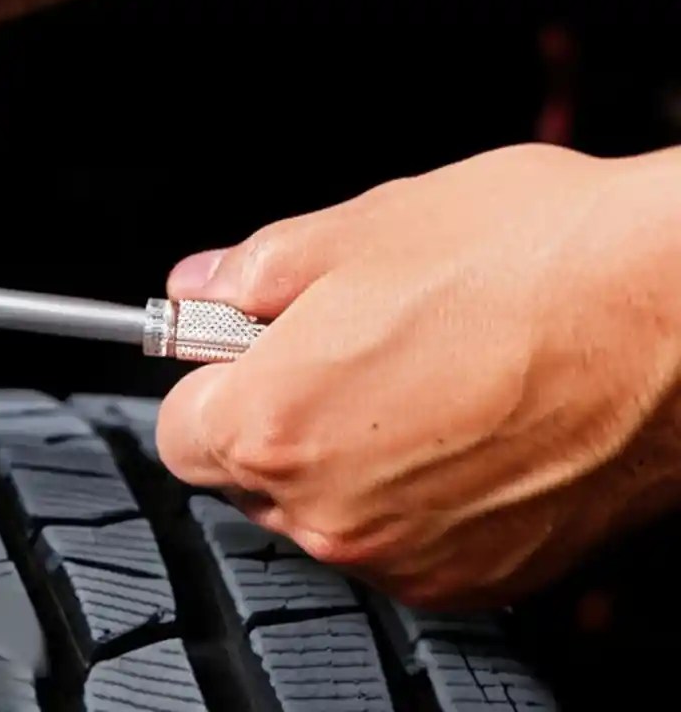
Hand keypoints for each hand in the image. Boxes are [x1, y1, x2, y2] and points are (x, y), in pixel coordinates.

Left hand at [156, 143, 680, 610]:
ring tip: (426, 380)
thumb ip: (253, 272)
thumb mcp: (363, 229)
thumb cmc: (538, 263)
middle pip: (248, 477)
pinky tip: (470, 428)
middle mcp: (330, 512)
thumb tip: (202, 284)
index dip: (210, 383)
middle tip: (348, 350)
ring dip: (348, 460)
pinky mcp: (476, 580)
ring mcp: (405, 556)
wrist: (680, 318)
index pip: (179, 431)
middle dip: (277, 417)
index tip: (245, 355)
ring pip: (326, 512)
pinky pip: (402, 542)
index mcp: (275, 425)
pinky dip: (417, 498)